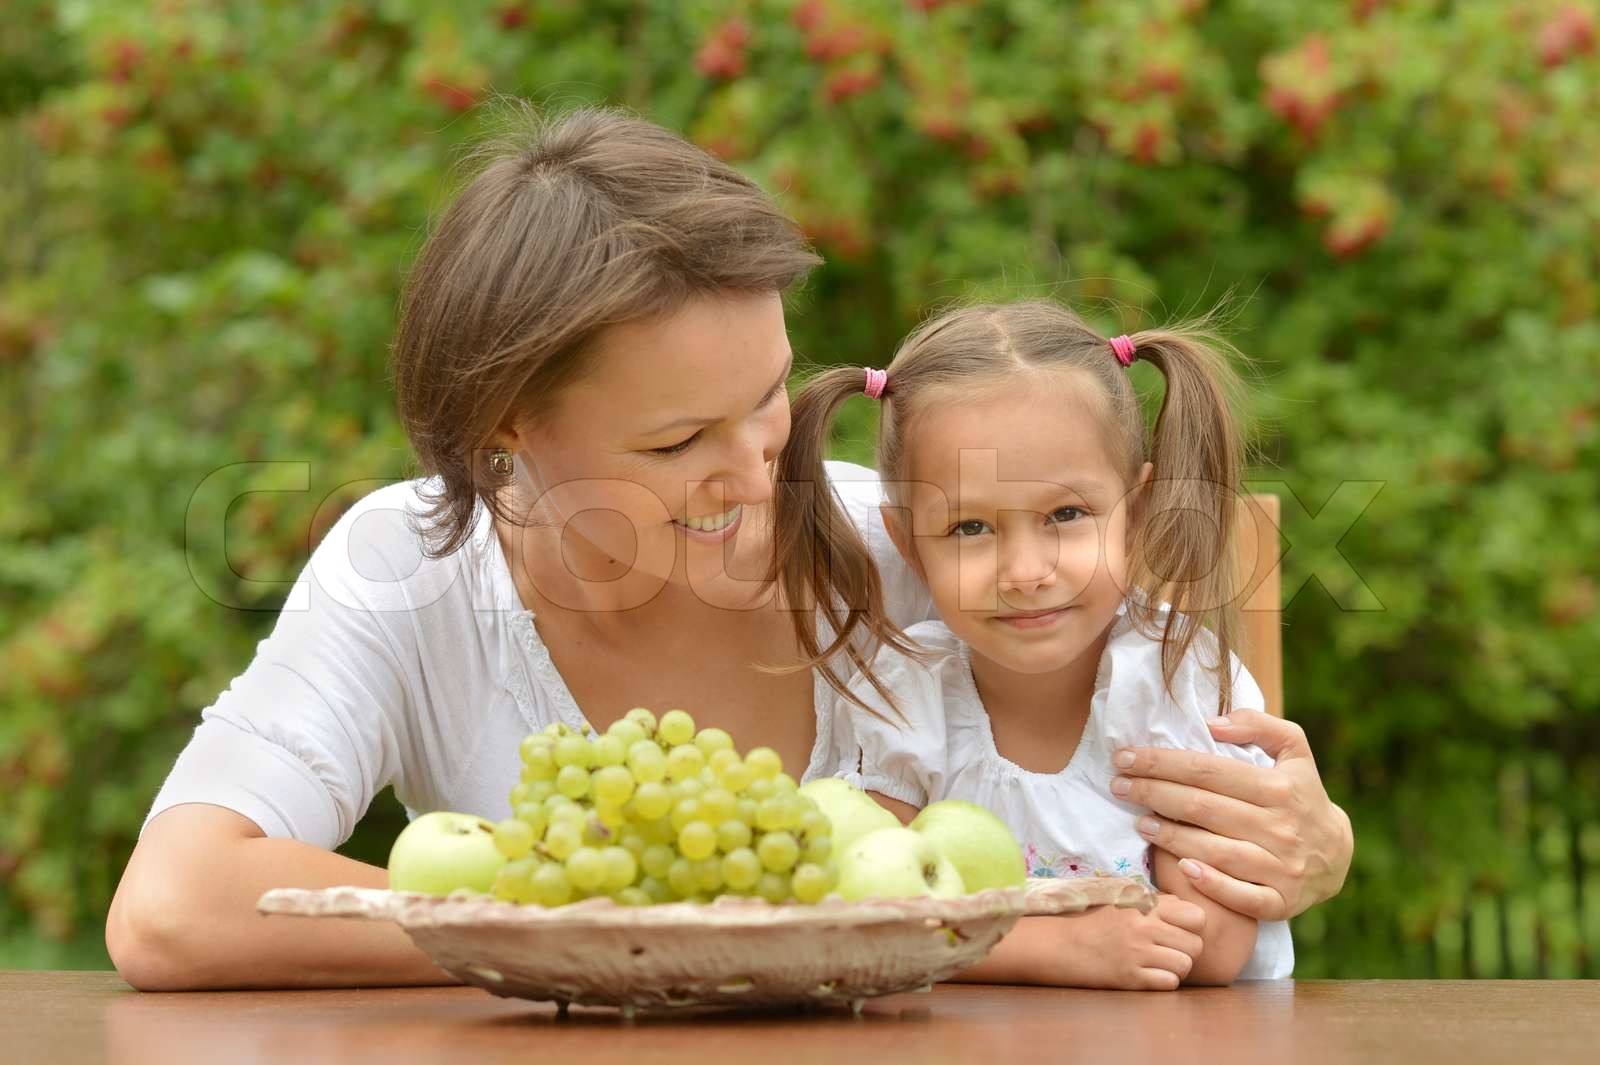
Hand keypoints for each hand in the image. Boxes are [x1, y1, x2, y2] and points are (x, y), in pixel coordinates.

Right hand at [1051, 893, 1207, 990]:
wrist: (1061, 944)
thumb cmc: (1093, 922)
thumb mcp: (1122, 900)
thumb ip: (1154, 901)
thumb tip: (1183, 904)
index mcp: (1144, 906)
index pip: (1196, 916)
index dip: (1192, 926)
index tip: (1180, 930)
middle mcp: (1143, 927)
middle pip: (1195, 944)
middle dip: (1187, 950)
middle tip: (1170, 951)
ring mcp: (1137, 953)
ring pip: (1185, 965)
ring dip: (1176, 968)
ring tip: (1160, 964)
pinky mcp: (1130, 978)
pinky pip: (1169, 983)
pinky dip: (1164, 982)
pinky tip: (1149, 975)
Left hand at [1113, 709, 1353, 920]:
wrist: (1338, 853)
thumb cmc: (1301, 794)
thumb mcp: (1293, 750)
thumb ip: (1258, 726)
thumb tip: (1212, 724)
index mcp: (1280, 787)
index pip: (1209, 771)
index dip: (1162, 763)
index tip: (1126, 758)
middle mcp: (1282, 827)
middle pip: (1204, 808)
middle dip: (1153, 794)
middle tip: (1118, 786)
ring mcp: (1282, 868)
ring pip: (1216, 851)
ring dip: (1170, 837)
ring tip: (1139, 823)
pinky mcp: (1280, 902)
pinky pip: (1241, 896)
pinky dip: (1210, 883)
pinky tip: (1180, 867)